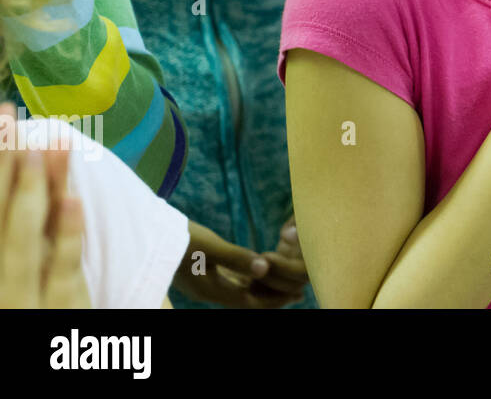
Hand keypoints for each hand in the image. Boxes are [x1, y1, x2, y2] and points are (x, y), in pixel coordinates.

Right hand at [0, 103, 91, 307]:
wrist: (35, 362)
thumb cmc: (24, 304)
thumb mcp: (14, 275)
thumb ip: (15, 234)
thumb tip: (16, 177)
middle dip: (0, 165)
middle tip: (4, 116)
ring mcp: (19, 303)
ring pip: (24, 240)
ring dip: (33, 190)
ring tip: (45, 144)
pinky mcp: (57, 318)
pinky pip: (62, 275)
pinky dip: (65, 237)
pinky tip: (74, 201)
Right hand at [172, 220, 300, 307]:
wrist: (145, 232)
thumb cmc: (178, 238)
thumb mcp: (209, 246)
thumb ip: (237, 258)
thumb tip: (265, 267)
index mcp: (210, 290)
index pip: (250, 303)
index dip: (274, 300)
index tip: (297, 295)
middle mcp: (208, 291)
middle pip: (246, 300)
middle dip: (272, 297)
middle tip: (299, 292)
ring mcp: (202, 283)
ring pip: (238, 292)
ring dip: (261, 288)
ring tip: (284, 282)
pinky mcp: (200, 273)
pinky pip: (229, 283)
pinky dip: (248, 280)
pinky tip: (258, 271)